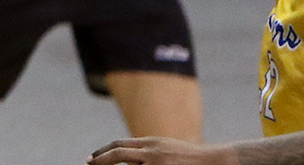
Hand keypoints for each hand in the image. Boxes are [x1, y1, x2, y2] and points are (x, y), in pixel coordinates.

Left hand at [88, 137, 236, 164]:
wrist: (214, 160)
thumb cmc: (189, 157)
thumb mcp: (165, 148)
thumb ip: (147, 151)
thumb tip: (129, 157)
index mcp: (150, 142)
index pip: (120, 145)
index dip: (103, 151)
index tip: (91, 158)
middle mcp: (151, 151)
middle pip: (119, 153)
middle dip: (101, 159)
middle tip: (88, 164)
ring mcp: (158, 162)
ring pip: (127, 163)